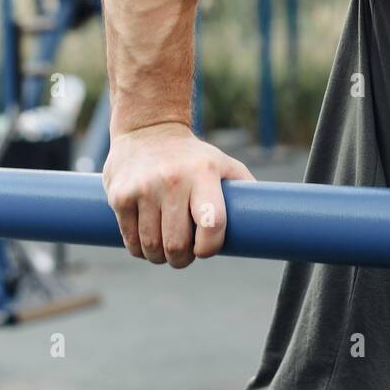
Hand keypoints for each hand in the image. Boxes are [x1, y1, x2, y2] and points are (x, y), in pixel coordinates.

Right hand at [102, 121, 255, 267]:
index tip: (206, 249)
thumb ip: (244, 190)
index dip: (209, 247)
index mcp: (204, 174)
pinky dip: (139, 250)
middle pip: (176, 244)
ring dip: (160, 257)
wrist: (148, 129)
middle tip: (185, 255)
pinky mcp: (119, 196)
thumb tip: (270, 221)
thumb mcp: (223, 164)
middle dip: (182, 259)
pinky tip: (147, 243)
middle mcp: (173, 181)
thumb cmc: (194, 157)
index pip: (211, 224)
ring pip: (151, 247)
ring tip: (166, 250)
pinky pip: (130, 240)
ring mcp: (143, 188)